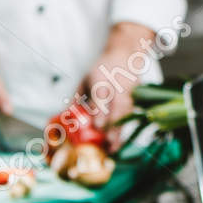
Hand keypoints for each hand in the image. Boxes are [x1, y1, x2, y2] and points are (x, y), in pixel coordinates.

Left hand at [75, 22, 155, 145]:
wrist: (125, 54)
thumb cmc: (101, 69)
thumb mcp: (86, 78)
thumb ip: (78, 97)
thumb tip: (66, 117)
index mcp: (101, 77)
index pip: (102, 95)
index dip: (100, 110)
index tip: (96, 124)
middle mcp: (117, 84)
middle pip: (117, 106)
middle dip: (113, 124)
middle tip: (107, 141)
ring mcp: (129, 91)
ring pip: (127, 113)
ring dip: (120, 131)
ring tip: (113, 147)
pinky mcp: (136, 97)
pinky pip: (131, 116)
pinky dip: (125, 130)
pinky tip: (119, 143)